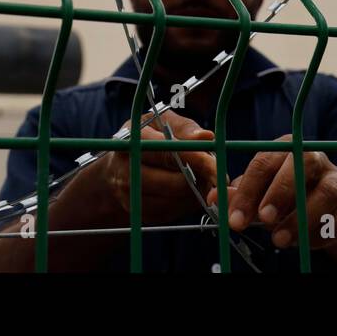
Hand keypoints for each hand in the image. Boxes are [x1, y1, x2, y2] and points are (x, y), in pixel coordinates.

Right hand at [93, 112, 218, 224]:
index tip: (218, 167)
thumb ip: (185, 128)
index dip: (197, 161)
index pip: (169, 154)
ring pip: (176, 201)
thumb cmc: (148, 138)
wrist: (119, 166)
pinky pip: (173, 213)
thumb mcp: (162, 122)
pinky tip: (188, 190)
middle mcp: (127, 171)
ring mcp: (130, 195)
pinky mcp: (139, 213)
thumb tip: (207, 137)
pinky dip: (186, 203)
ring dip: (195, 192)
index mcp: (133, 141)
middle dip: (200, 180)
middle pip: (174, 183)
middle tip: (213, 173)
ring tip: (200, 178)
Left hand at [208, 136, 336, 249]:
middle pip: (301, 165)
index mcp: (286, 148)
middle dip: (281, 193)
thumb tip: (213, 199)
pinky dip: (324, 232)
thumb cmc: (284, 193)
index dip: (248, 191)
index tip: (234, 219)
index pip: (265, 161)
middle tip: (263, 220)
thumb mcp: (260, 191)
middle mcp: (315, 156)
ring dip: (302, 217)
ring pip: (326, 192)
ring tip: (280, 240)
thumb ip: (240, 194)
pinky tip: (306, 244)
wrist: (327, 201)